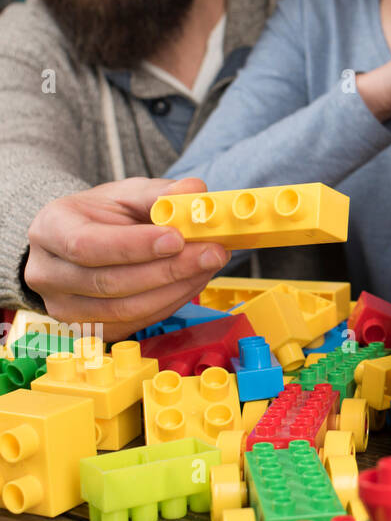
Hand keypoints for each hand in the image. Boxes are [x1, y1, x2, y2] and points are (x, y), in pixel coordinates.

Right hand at [24, 177, 228, 341]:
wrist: (82, 242)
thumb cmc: (105, 215)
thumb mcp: (128, 194)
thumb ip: (161, 193)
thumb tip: (195, 191)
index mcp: (51, 229)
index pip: (87, 244)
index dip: (135, 245)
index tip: (177, 238)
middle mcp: (48, 273)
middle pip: (110, 282)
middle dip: (169, 269)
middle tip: (212, 253)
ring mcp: (64, 307)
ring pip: (125, 309)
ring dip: (176, 288)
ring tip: (209, 265)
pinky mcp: (88, 329)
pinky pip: (134, 322)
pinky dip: (171, 303)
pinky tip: (193, 281)